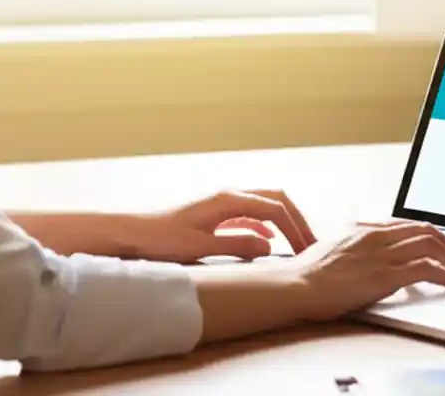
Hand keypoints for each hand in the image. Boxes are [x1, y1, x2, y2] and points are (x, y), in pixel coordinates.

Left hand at [131, 189, 318, 263]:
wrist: (132, 232)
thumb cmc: (162, 238)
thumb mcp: (201, 247)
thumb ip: (237, 246)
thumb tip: (270, 247)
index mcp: (229, 200)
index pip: (275, 209)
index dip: (295, 229)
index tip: (308, 250)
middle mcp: (229, 195)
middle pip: (275, 200)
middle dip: (296, 221)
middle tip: (312, 244)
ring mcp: (222, 202)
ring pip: (264, 205)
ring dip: (283, 222)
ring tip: (297, 244)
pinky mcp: (215, 212)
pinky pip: (249, 213)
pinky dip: (265, 225)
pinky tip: (267, 240)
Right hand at [288, 220, 444, 321]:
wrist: (296, 286)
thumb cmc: (307, 276)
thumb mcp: (333, 252)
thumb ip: (354, 250)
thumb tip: (364, 259)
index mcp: (364, 230)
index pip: (408, 224)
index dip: (432, 235)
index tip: (443, 247)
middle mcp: (376, 236)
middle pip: (425, 230)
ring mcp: (381, 254)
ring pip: (431, 244)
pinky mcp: (384, 275)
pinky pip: (426, 268)